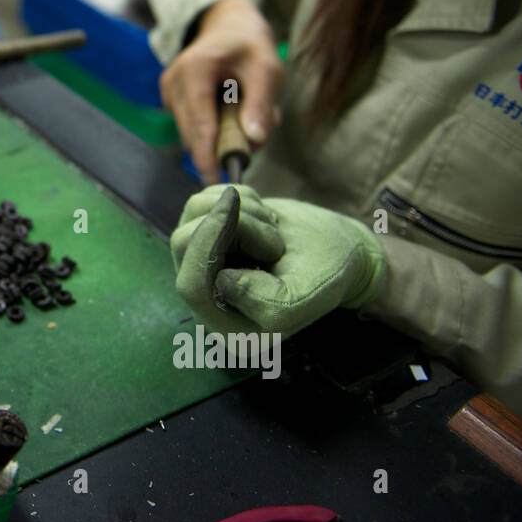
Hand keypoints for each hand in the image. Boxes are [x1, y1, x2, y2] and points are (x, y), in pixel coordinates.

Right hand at [159, 0, 282, 183]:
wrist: (226, 25)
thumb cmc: (248, 45)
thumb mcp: (266, 67)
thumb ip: (262, 103)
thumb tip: (255, 139)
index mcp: (194, 70)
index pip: (199, 123)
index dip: (207, 155)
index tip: (216, 181)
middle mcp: (173, 82)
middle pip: (193, 134)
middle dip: (222, 146)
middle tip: (255, 139)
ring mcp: (168, 91)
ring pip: (191, 134)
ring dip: (220, 137)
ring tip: (245, 115)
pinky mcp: (170, 100)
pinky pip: (192, 127)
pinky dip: (213, 129)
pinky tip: (229, 111)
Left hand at [169, 185, 386, 334]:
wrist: (338, 248)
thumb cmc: (325, 276)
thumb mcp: (306, 298)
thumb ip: (267, 304)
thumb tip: (220, 280)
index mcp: (226, 325)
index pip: (191, 285)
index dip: (207, 247)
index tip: (236, 216)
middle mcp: (206, 294)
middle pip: (183, 243)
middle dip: (233, 226)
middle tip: (275, 239)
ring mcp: (202, 260)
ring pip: (193, 214)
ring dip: (239, 210)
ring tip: (273, 229)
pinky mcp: (207, 231)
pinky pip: (204, 200)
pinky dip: (237, 197)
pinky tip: (263, 218)